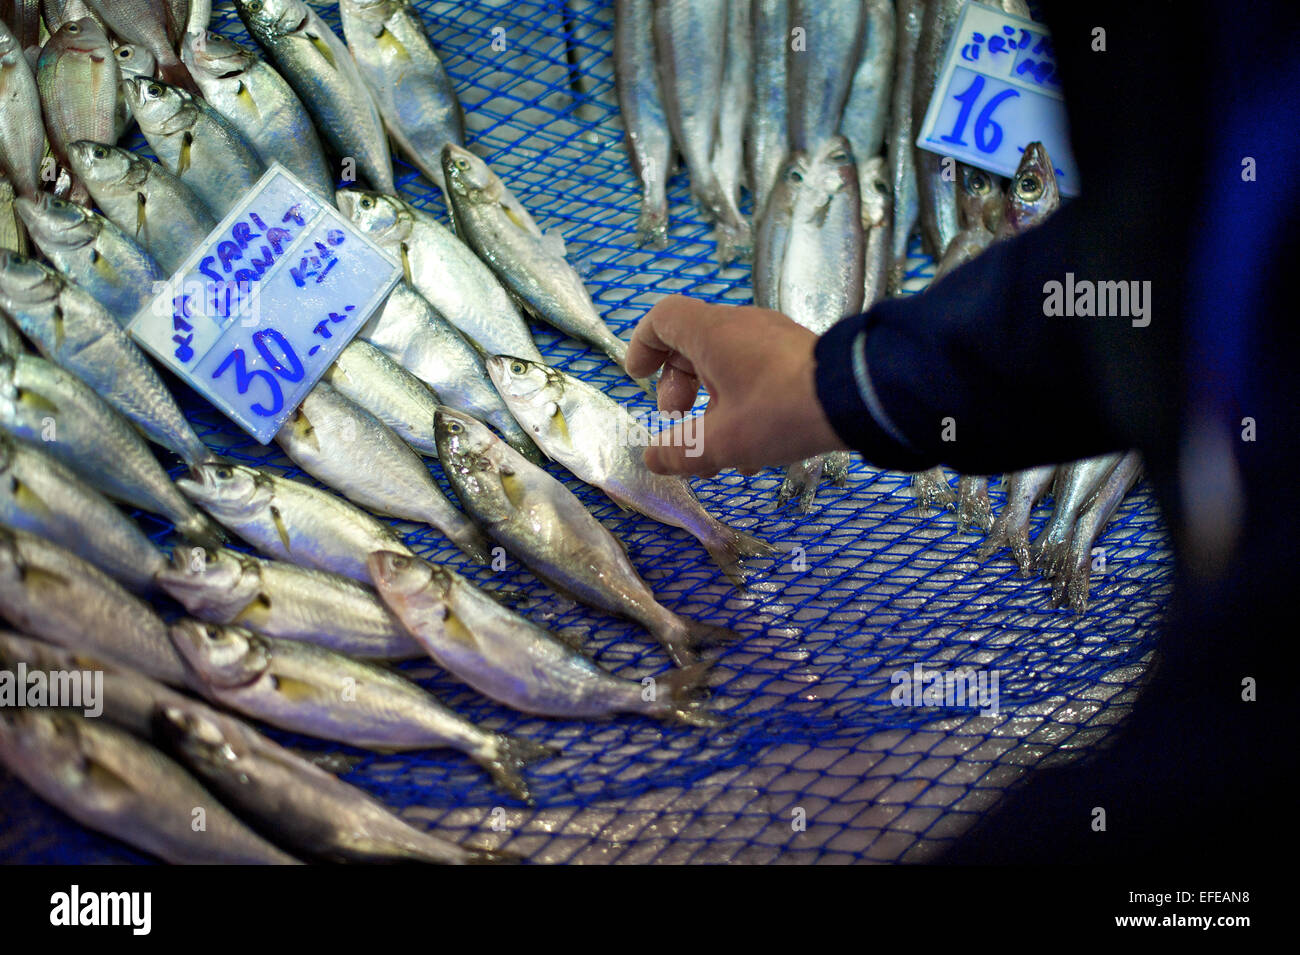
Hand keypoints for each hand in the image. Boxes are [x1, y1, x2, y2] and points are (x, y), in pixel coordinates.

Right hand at [626, 296, 846, 476]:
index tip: (638, 378)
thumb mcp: (721, 441)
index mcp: (712, 333)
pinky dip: (740, 404)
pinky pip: (754, 372)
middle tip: (679, 423)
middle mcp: (740, 326)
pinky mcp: (797, 356)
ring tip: (718, 452)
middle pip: (691, 346)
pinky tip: (755, 450)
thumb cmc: (779, 411)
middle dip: (677, 389)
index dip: (643, 346)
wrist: (858, 399)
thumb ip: (679, 452)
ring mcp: (772, 338)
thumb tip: (652, 460)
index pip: (662, 319)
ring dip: (711, 407)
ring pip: (724, 366)